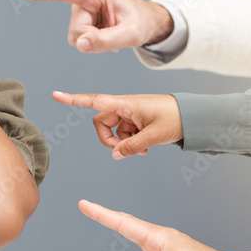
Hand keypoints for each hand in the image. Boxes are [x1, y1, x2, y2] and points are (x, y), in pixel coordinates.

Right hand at [18, 0, 173, 52]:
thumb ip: (106, 40)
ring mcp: (80, 10)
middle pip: (76, 28)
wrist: (146, 22)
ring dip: (93, 42)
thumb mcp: (131, 34)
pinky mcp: (80, 20)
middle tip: (114, 35)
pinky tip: (105, 35)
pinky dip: (92, 43)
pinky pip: (78, 40)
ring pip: (75, 37)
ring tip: (112, 33)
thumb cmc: (142, 22)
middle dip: (93, 39)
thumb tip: (80, 45)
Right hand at [52, 91, 182, 158]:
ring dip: (123, 143)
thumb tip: (116, 154)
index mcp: (125, 104)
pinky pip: (124, 134)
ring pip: (113, 131)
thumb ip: (132, 147)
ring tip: (143, 149)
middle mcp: (124, 107)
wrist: (194, 117)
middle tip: (124, 150)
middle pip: (101, 123)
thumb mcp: (154, 136)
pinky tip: (145, 148)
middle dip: (108, 139)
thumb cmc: (176, 118)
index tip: (56, 95)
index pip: (94, 101)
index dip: (73, 99)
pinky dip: (131, 143)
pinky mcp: (136, 121)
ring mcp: (130, 115)